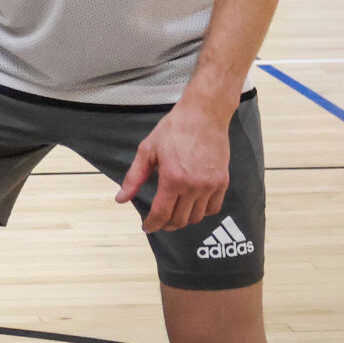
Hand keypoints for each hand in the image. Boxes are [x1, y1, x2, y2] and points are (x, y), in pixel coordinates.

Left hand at [115, 100, 230, 232]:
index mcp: (172, 178)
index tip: (147, 227)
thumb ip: (134, 178)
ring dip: (184, 219)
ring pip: (197, 217)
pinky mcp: (223, 181)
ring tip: (174, 212)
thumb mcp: (147, 151)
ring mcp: (210, 185)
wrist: (203, 115)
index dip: (153, 224)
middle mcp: (193, 186)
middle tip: (159, 221)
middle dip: (167, 224)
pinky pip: (213, 208)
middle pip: (180, 219)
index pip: (162, 213)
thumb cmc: (173, 130)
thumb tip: (121, 199)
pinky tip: (192, 205)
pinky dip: (202, 211)